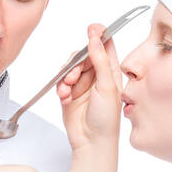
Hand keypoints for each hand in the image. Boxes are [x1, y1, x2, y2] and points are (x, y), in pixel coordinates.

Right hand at [57, 23, 122, 153]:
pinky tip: (64, 97)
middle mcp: (96, 76)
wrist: (92, 142)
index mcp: (111, 72)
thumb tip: (95, 38)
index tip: (92, 28)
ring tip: (68, 89)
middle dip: (76, 63)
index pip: (105, 45)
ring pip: (70, 67)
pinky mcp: (69, 94)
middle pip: (83, 55)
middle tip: (74, 75)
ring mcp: (82, 84)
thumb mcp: (107, 86)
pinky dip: (60, 88)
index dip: (99, 35)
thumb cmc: (106, 120)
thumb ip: (101, 61)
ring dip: (66, 76)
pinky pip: (60, 82)